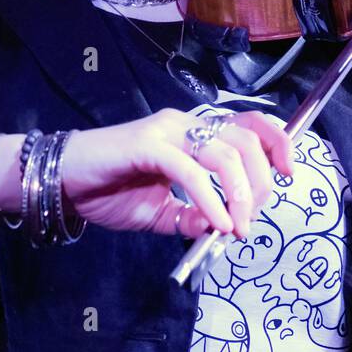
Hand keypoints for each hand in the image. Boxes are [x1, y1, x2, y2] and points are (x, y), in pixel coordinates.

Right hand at [0, 109, 293, 239]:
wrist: (63, 182)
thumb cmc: (109, 191)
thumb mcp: (160, 212)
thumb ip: (191, 217)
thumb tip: (222, 228)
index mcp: (193, 132)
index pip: (248, 123)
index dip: (276, 141)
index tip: (288, 172)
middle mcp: (185, 124)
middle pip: (245, 141)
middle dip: (261, 183)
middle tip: (252, 219)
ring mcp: (167, 130)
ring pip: (225, 154)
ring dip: (240, 195)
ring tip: (236, 227)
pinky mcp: (148, 144)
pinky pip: (192, 171)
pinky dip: (210, 199)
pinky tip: (215, 223)